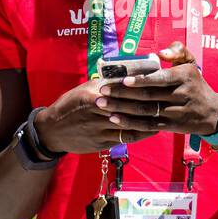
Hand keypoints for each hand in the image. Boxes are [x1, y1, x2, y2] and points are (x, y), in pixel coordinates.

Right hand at [35, 80, 159, 154]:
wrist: (52, 131)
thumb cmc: (70, 106)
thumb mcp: (84, 89)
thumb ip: (105, 84)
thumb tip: (127, 75)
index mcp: (93, 96)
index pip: (122, 92)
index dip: (141, 90)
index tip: (156, 86)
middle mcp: (96, 113)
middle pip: (128, 109)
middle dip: (148, 106)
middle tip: (165, 103)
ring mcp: (98, 130)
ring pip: (128, 126)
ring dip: (147, 123)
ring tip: (162, 118)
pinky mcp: (100, 143)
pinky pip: (124, 139)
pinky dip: (139, 135)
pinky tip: (150, 131)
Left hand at [95, 41, 217, 136]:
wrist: (213, 113)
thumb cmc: (196, 84)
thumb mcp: (192, 63)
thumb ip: (178, 51)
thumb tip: (161, 52)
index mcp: (184, 77)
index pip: (160, 78)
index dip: (141, 80)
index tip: (123, 79)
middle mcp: (180, 95)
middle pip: (147, 95)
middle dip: (122, 93)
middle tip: (102, 90)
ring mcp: (175, 112)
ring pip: (145, 111)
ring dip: (121, 108)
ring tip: (103, 103)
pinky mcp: (171, 126)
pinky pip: (147, 125)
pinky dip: (130, 123)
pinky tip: (114, 119)